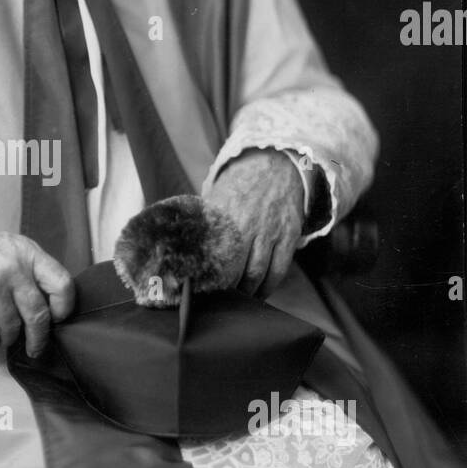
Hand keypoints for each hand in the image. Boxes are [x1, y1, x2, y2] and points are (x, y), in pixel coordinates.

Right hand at [0, 212, 75, 355]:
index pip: (62, 284)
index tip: (57, 318)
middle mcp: (13, 268)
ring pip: (11, 328)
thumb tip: (46, 305)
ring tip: (2, 337)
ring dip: (8, 339)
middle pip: (38, 315)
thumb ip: (28, 269)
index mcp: (27, 252)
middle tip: (35, 348)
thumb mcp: (8, 246)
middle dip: (38, 338)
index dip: (64, 307)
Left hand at [203, 148, 304, 297]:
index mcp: (225, 215)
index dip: (206, 277)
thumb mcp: (216, 197)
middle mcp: (248, 225)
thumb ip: (203, 222)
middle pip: (235, 270)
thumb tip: (178, 245)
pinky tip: (259, 295)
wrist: (278, 164)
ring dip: (246, 293)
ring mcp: (271, 232)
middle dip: (225, 291)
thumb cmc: (239, 185)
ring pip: (257, 274)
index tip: (198, 291)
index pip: (213, 255)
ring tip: (236, 302)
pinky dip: (268, 288)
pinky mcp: (289, 236)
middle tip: (215, 302)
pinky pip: (279, 270)